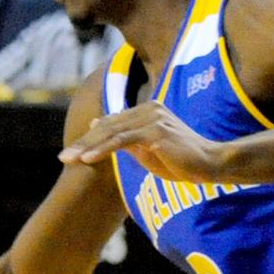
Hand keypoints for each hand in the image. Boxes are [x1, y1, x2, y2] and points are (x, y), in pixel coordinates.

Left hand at [58, 100, 226, 183]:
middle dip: (83, 143)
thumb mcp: (145, 149)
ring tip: (69, 160)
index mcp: (146, 111)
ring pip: (112, 132)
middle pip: (108, 126)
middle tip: (62, 158)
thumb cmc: (179, 161)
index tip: (68, 155)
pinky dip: (103, 149)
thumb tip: (97, 124)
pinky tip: (88, 159)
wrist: (210, 165)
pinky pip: (124, 141)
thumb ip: (123, 138)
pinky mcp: (157, 131)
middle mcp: (149, 109)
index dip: (88, 139)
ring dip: (88, 147)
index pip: (110, 124)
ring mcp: (153, 118)